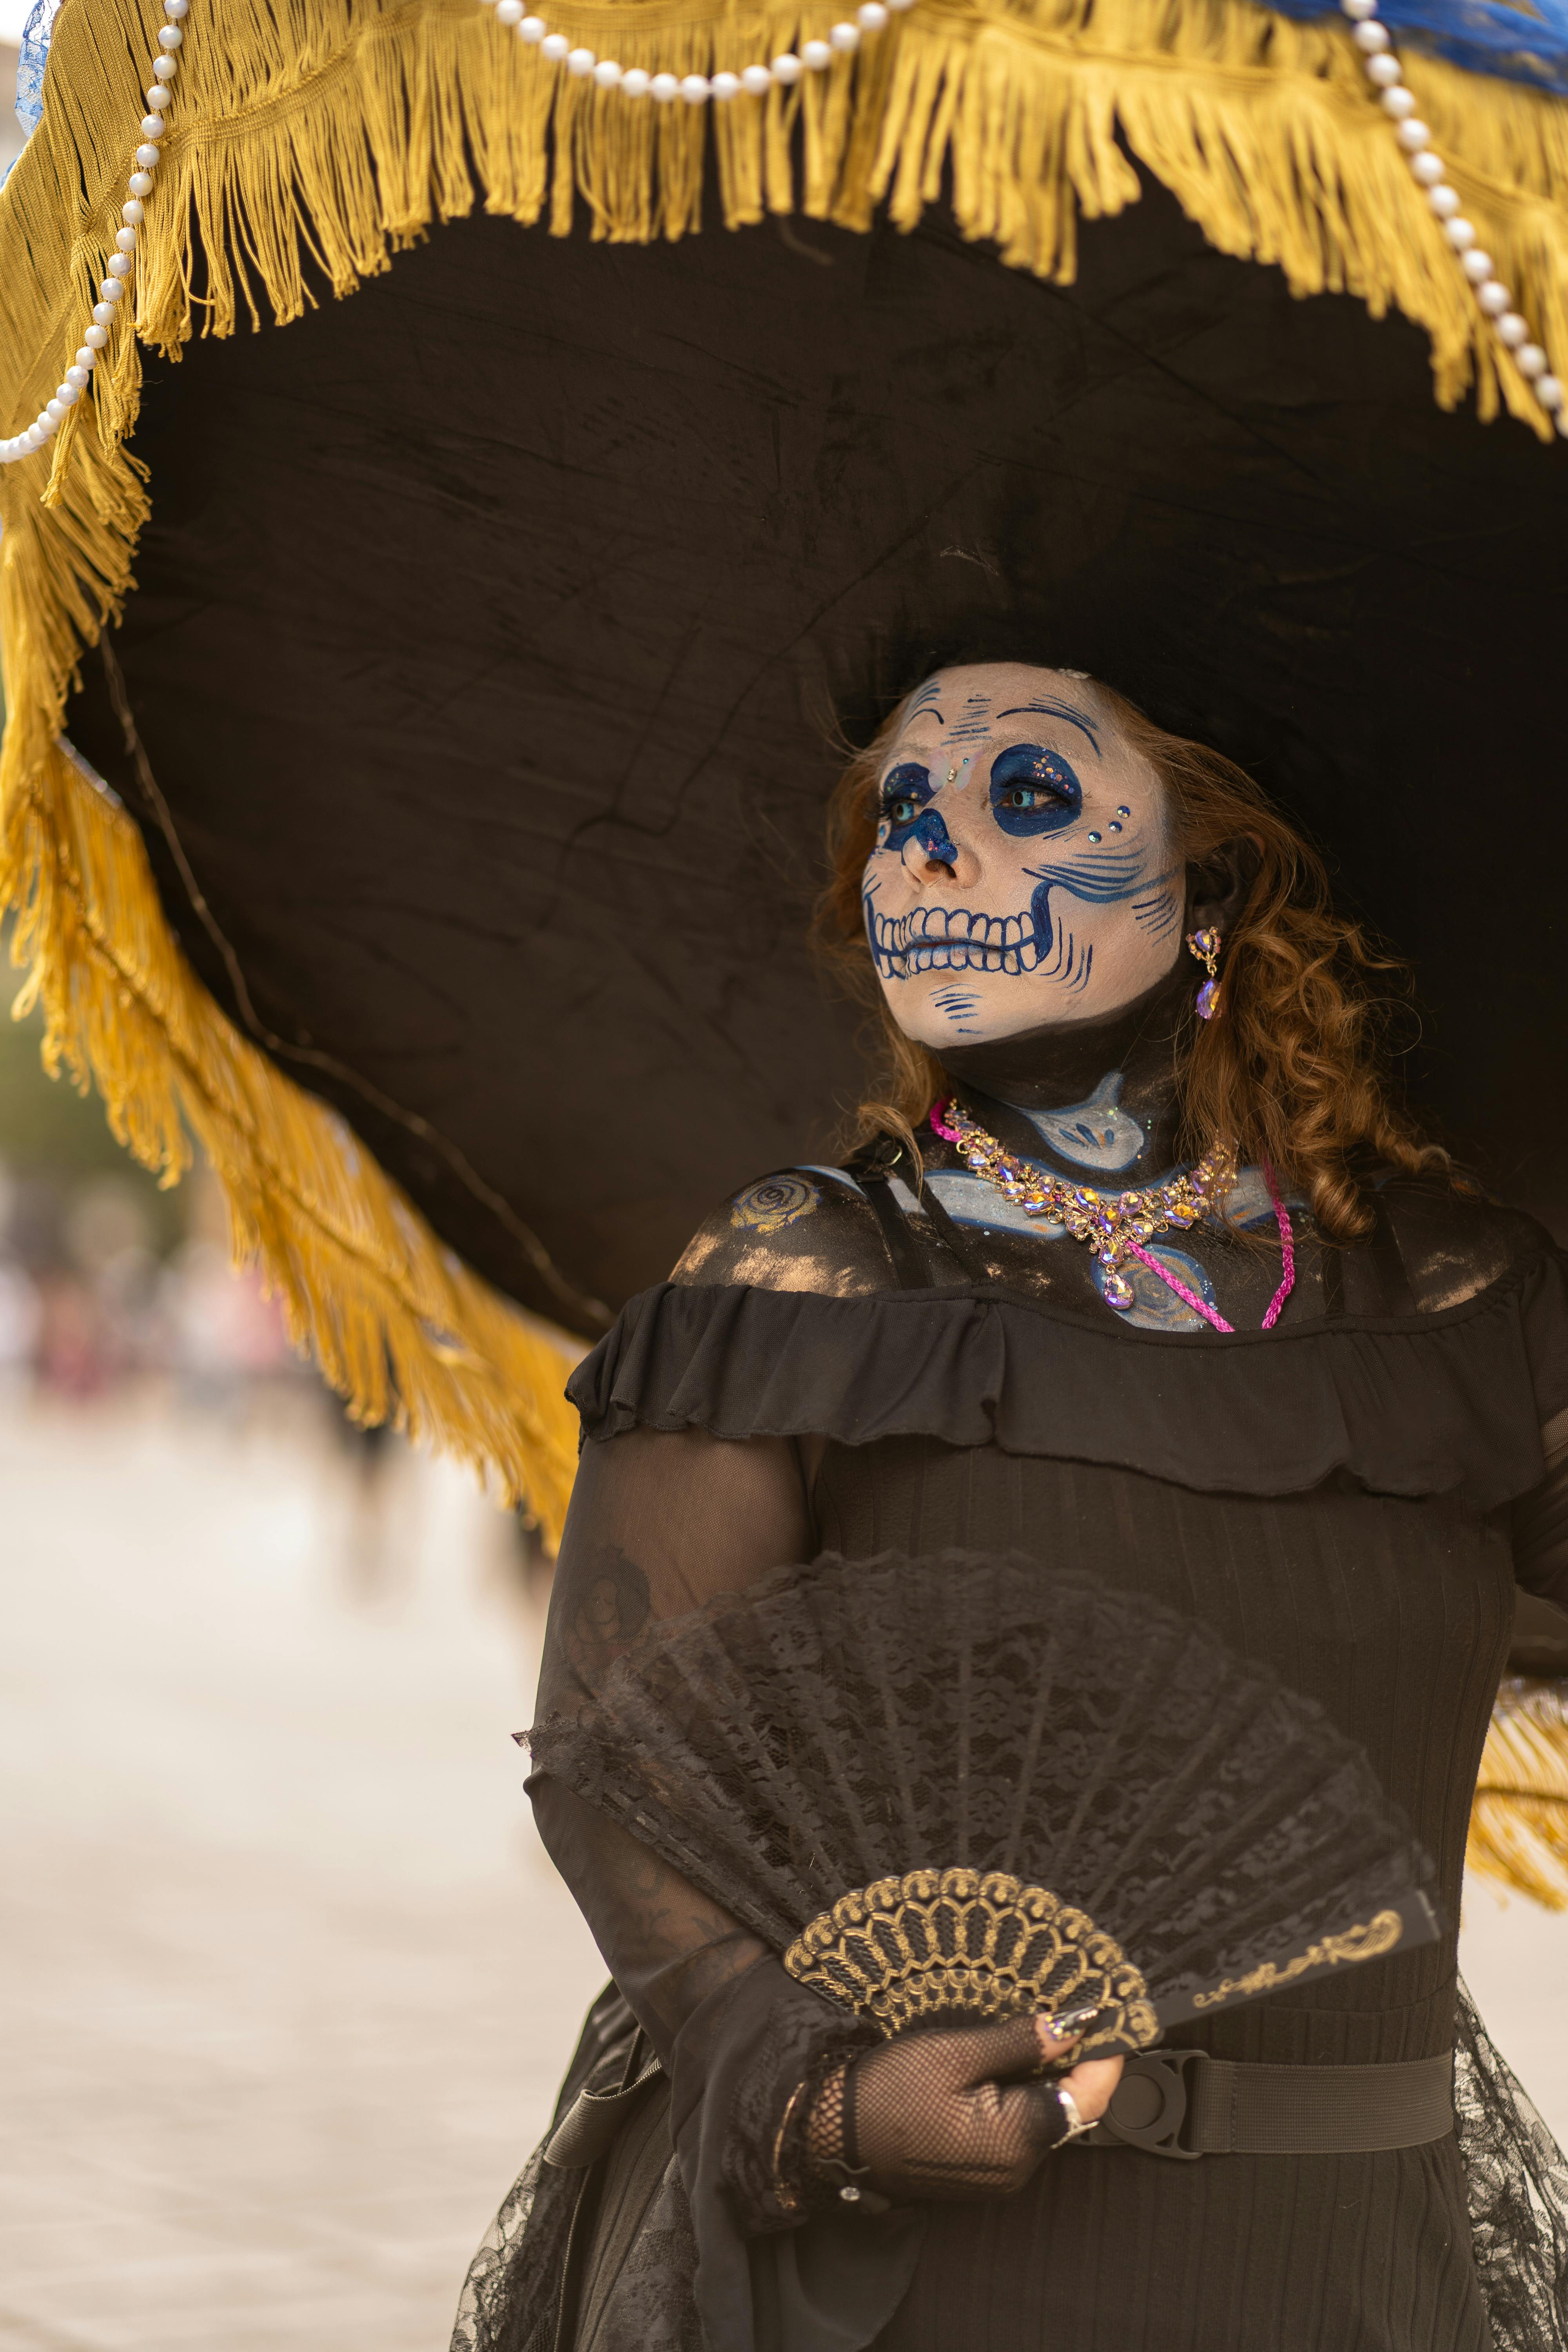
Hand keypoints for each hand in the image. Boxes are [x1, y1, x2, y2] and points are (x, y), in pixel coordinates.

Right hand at [839, 2012, 1123, 2203]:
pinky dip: (1023, 2095)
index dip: (1105, 2053)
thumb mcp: (956, 2052)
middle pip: (1071, 2108)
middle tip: (1074, 2011)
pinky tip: (1009, 2061)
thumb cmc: (890, 2091)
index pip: (1088, 2095)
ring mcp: (999, 2175)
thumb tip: (1072, 2025)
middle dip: (1077, 2060)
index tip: (1110, 2013)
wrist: (835, 2136)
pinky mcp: (981, 2172)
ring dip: (1049, 2075)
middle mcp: (1018, 2168)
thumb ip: (1020, 2041)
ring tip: (1042, 2028)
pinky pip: (1019, 2129)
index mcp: (1017, 2139)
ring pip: (1045, 2117)